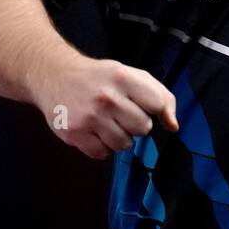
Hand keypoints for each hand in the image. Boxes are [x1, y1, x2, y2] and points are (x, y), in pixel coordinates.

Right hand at [31, 54, 179, 159]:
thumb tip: (173, 125)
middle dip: (137, 124)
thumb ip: (159, 95)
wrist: (56, 76)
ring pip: (124, 144)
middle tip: (122, 113)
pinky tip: (96, 131)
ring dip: (120, 137)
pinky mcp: (74, 133)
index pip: (158, 104)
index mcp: (123, 78)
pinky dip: (103, 147)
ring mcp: (89, 117)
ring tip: (108, 122)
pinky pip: (103, 154)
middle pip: (143, 128)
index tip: (146, 108)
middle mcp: (106, 98)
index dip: (156, 110)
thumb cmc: (99, 78)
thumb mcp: (130, 74)